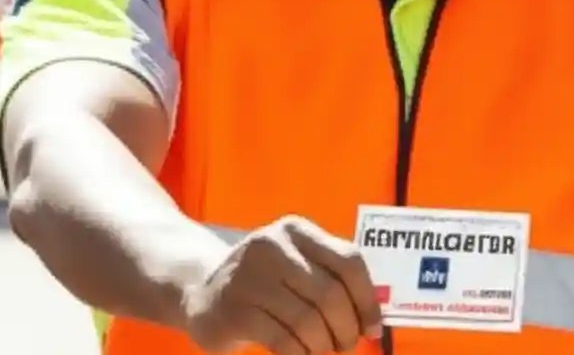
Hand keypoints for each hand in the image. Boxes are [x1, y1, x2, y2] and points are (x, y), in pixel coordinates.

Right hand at [183, 215, 383, 353]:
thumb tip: (373, 320)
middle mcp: (272, 246)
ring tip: (321, 351)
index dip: (368, 300)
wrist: (200, 290)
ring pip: (308, 321)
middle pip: (331, 295)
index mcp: (296, 230)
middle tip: (345, 346)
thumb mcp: (296, 266)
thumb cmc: (265, 282)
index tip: (372, 328)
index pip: (349, 262)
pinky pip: (284, 341)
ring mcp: (249, 277)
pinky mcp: (234, 311)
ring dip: (323, 346)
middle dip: (346, 329)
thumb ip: (332, 280)